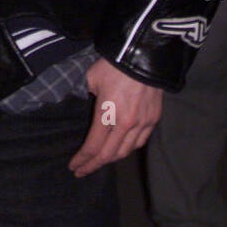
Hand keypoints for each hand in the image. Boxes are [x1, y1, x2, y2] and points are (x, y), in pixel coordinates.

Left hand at [68, 55, 161, 176]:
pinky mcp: (153, 119)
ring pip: (126, 151)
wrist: (145, 56)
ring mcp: (142, 123)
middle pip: (109, 155)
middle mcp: (126, 124)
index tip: (73, 166)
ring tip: (99, 161)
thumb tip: (86, 104)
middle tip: (82, 171)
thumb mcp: (92, 78)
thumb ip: (88, 95)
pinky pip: (140, 141)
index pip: (93, 146)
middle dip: (93, 165)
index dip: (82, 160)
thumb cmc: (114, 65)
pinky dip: (128, 149)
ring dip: (111, 159)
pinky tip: (120, 148)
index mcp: (107, 114)